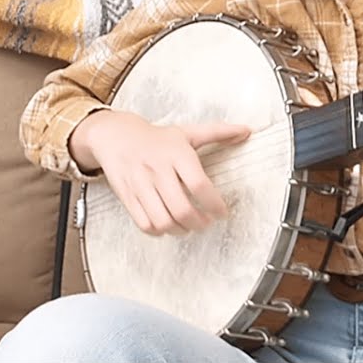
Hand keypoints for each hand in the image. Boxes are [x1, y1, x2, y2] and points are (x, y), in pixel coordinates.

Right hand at [69, 109, 251, 235]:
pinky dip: (160, 231)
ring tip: (189, 226)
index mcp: (176, 153)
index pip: (199, 185)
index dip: (214, 204)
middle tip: (206, 222)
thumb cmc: (156, 138)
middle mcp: (158, 169)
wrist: (116, 136)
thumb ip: (218, 133)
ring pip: (163, 221)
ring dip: (181, 230)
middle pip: (182, 209)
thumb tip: (246, 131)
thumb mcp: (187, 132)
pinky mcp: (128, 197)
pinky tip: (168, 225)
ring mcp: (141, 185)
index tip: (222, 212)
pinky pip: (145, 224)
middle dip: (199, 223)